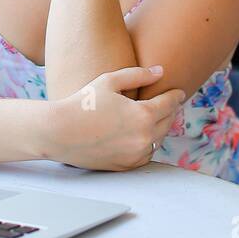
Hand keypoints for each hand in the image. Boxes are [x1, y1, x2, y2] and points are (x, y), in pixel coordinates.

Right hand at [45, 66, 185, 170]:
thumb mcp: (109, 81)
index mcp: (143, 115)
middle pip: (168, 122)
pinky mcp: (126, 166)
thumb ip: (138, 75)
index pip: (170, 103)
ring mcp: (136, 154)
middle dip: (170, 111)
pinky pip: (145, 153)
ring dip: (160, 128)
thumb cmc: (82, 103)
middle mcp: (144, 138)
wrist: (59, 133)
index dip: (176, 95)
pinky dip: (147, 144)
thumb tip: (160, 71)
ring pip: (159, 139)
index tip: (179, 92)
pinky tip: (141, 134)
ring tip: (156, 117)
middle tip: (170, 103)